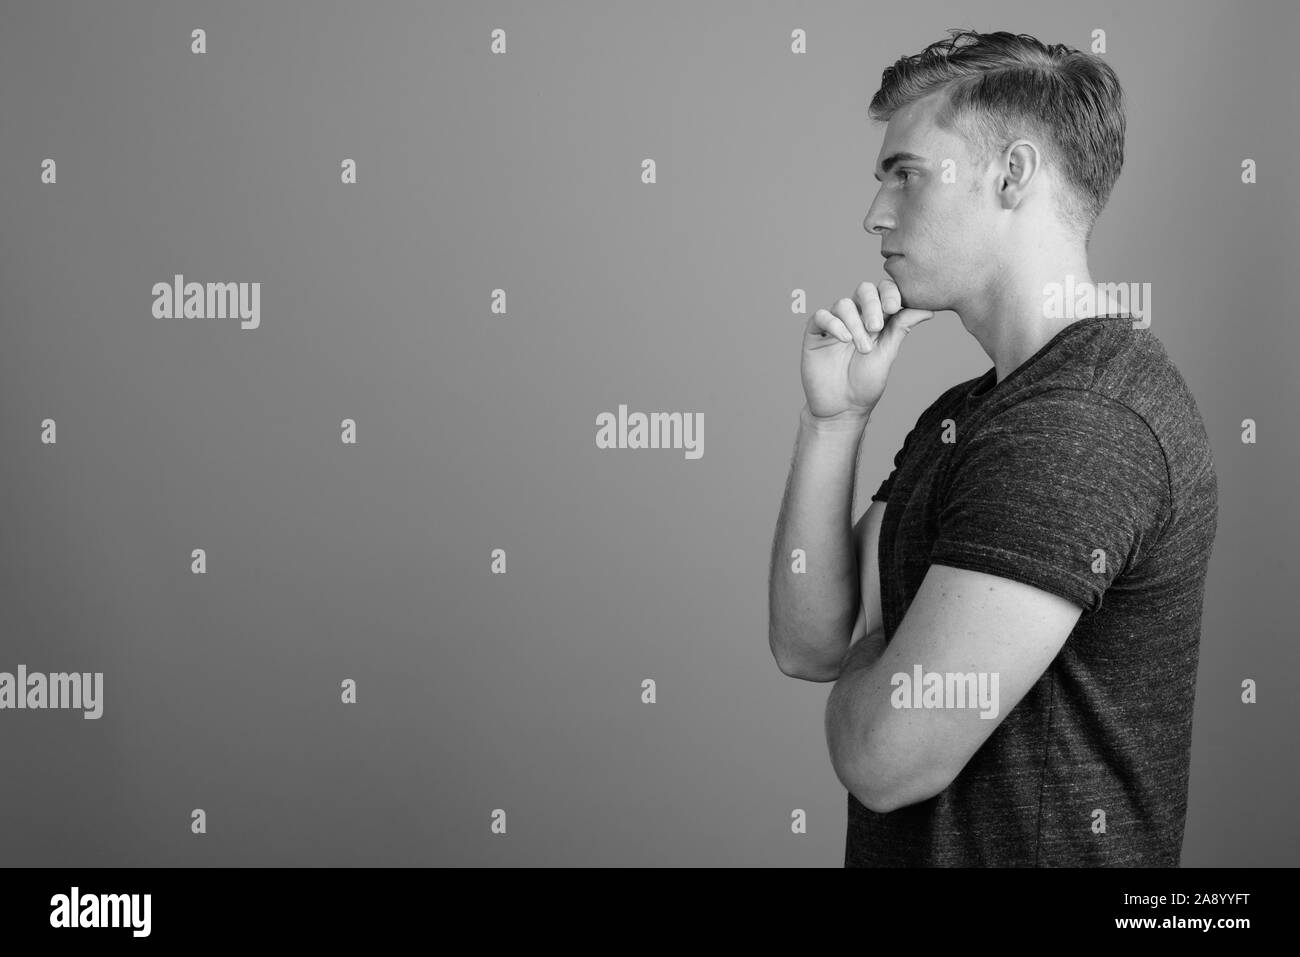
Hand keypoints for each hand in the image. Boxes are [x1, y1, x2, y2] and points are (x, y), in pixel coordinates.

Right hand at [801, 279, 933, 418]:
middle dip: (872, 304)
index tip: (895, 308)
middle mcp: (855, 317)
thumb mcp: (887, 353)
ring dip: (855, 323)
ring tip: (862, 347)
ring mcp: (834, 324)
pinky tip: (844, 339)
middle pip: (863, 290)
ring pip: (843, 304)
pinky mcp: (815, 334)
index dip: (890, 292)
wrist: (843, 408)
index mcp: (876, 318)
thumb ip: (901, 327)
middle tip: (876, 327)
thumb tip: (928, 308)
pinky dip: (834, 324)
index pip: (883, 291)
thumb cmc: (866, 383)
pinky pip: (822, 316)